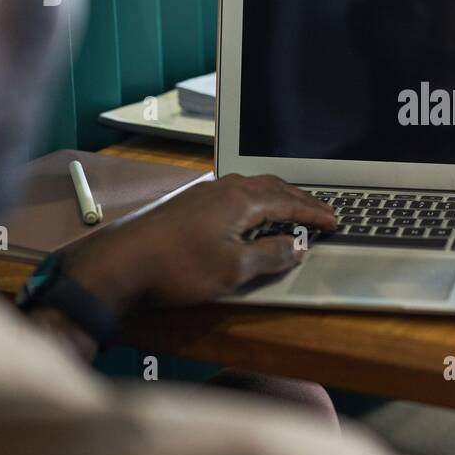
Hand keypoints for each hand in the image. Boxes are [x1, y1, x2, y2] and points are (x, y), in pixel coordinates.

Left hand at [61, 174, 336, 311]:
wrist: (121, 263)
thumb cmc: (177, 267)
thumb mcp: (232, 268)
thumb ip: (269, 255)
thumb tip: (296, 247)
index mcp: (240, 200)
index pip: (289, 203)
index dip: (314, 213)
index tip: (333, 221)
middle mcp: (224, 189)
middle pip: (272, 187)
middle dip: (300, 199)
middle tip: (320, 211)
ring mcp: (204, 192)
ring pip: (252, 186)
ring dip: (277, 196)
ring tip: (291, 207)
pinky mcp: (188, 202)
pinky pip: (233, 192)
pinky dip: (255, 199)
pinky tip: (250, 212)